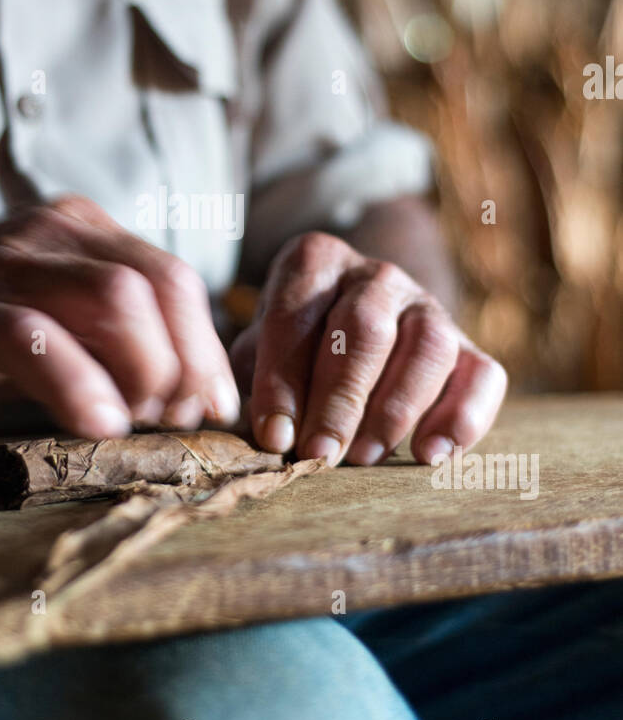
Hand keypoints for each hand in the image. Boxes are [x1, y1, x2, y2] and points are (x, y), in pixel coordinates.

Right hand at [0, 197, 239, 437]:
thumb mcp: (48, 317)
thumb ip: (110, 338)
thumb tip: (188, 394)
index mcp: (82, 232)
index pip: (175, 278)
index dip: (206, 347)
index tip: (211, 406)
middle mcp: (53, 234)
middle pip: (158, 285)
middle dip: (185, 361)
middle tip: (175, 419)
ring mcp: (5, 266)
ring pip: (114, 300)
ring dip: (144, 370)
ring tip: (135, 420)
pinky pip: (36, 338)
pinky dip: (79, 384)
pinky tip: (97, 424)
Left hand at [230, 232, 506, 464]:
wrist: (350, 327)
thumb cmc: (290, 349)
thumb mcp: (258, 348)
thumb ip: (247, 377)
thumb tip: (236, 422)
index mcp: (314, 262)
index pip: (296, 315)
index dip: (282, 378)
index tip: (273, 436)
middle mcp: (375, 276)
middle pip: (365, 328)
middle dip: (339, 398)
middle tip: (318, 454)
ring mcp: (428, 306)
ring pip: (429, 346)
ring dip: (396, 408)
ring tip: (364, 457)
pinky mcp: (468, 346)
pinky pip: (483, 374)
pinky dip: (464, 417)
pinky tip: (432, 454)